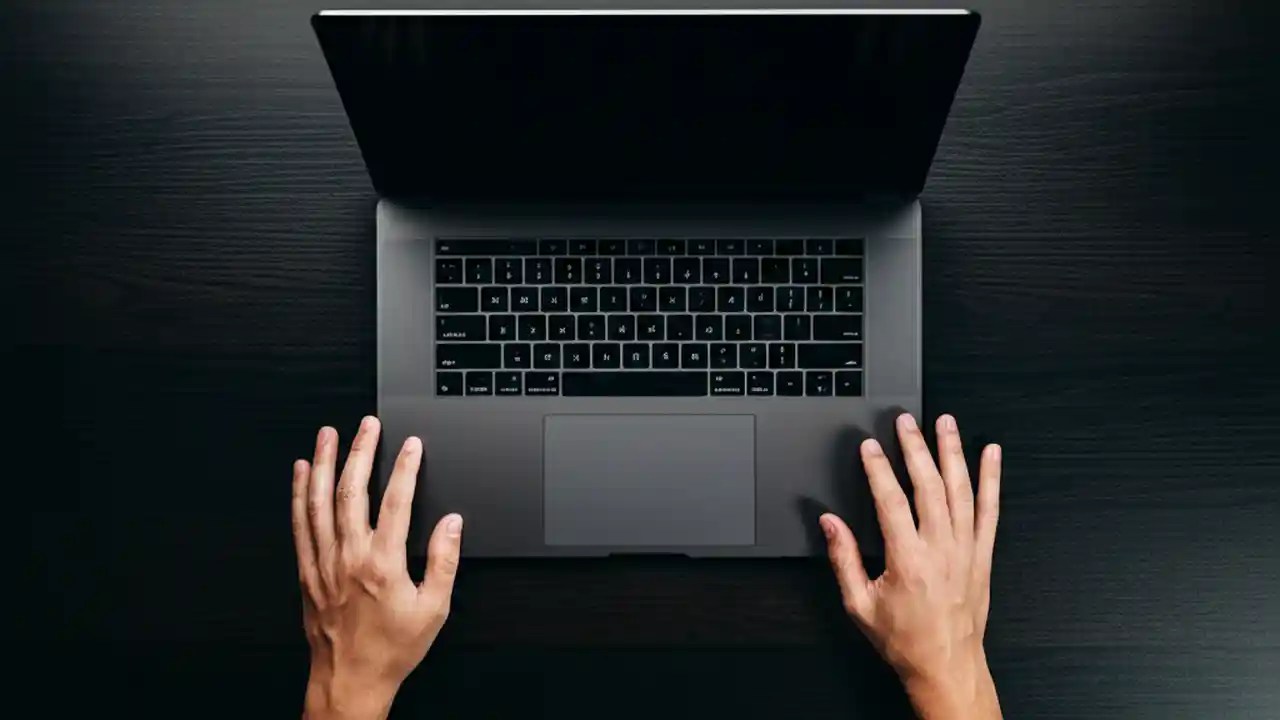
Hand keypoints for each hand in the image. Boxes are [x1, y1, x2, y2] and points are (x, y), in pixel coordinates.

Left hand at [291, 416, 462, 719]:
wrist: (350, 679)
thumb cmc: (391, 649)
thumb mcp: (434, 609)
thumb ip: (444, 561)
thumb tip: (452, 524)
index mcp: (383, 564)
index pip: (395, 501)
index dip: (404, 467)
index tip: (411, 445)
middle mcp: (349, 557)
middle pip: (351, 491)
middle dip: (361, 451)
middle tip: (368, 424)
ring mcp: (324, 562)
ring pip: (319, 501)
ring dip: (323, 463)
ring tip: (327, 435)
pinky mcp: (307, 571)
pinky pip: (299, 524)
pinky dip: (299, 494)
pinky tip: (300, 473)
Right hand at [821, 414, 1001, 719]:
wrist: (946, 665)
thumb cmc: (905, 639)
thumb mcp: (859, 604)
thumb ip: (843, 559)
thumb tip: (830, 524)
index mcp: (908, 560)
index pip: (891, 501)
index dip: (879, 470)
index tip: (870, 447)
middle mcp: (940, 549)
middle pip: (929, 485)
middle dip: (915, 447)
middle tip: (906, 421)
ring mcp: (966, 549)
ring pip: (960, 490)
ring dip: (952, 452)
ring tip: (945, 423)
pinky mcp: (983, 553)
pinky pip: (990, 509)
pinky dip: (991, 479)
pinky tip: (991, 455)